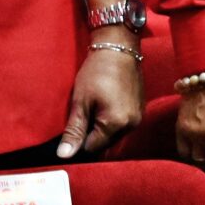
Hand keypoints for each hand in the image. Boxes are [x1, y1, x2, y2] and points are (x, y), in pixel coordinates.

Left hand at [57, 41, 141, 157]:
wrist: (119, 48)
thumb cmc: (97, 73)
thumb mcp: (80, 102)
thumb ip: (74, 130)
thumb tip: (64, 156)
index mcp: (117, 123)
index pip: (92, 148)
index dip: (77, 142)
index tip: (70, 130)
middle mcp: (132, 124)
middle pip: (105, 143)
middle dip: (91, 137)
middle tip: (79, 119)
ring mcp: (138, 116)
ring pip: (114, 135)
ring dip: (101, 130)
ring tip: (91, 112)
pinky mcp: (140, 108)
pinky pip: (122, 124)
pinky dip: (111, 122)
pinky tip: (102, 107)